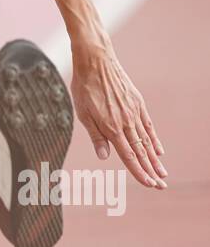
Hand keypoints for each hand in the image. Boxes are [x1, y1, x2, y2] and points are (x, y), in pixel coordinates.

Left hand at [71, 45, 166, 188]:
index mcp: (112, 127)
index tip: (148, 184)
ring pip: (148, 141)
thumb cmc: (84, 87)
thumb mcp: (83, 113)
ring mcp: (134, 112)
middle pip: (142, 152)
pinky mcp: (137, 103)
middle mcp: (126, 122)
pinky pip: (148, 125)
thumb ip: (96, 136)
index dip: (139, 172)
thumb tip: (105, 157)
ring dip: (155, 159)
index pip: (129, 156)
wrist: (96, 60)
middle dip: (151, 171)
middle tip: (160, 186)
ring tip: (163, 173)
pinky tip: (159, 150)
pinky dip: (154, 139)